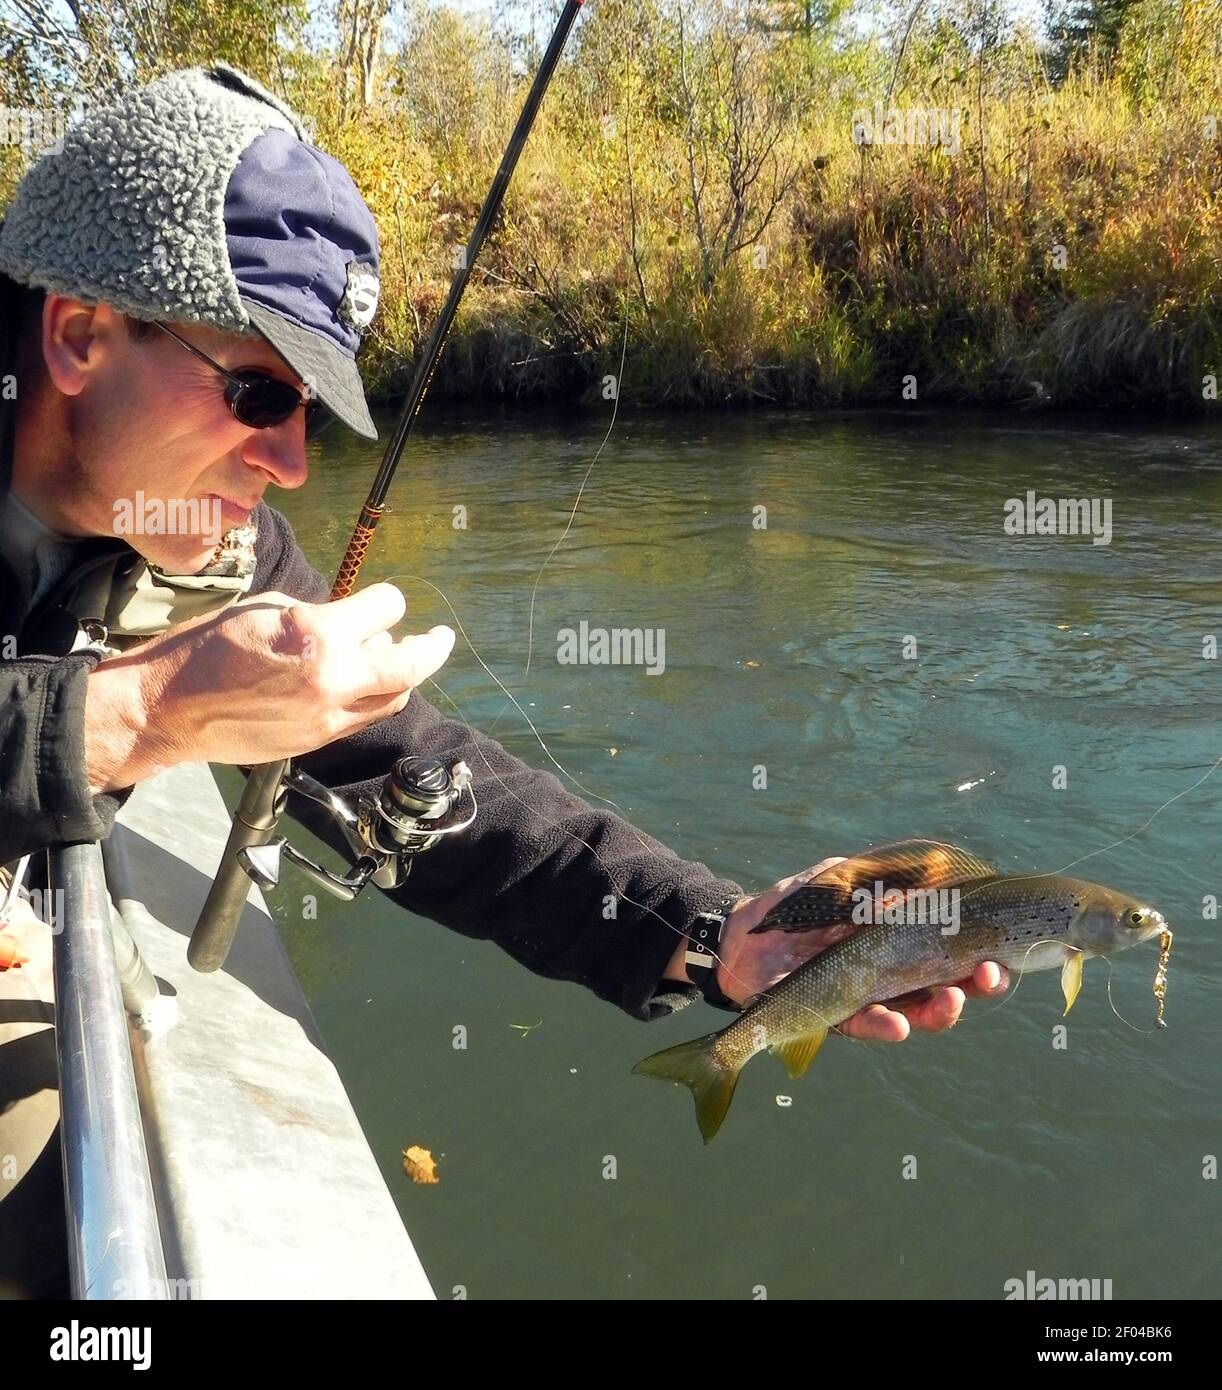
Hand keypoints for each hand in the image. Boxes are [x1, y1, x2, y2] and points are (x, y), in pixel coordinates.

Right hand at [86, 583, 454, 792]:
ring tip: (399, 660)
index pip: (387, 608)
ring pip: (393, 697)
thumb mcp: (265, 609)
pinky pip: (364, 718)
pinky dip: (374, 698)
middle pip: (410, 664)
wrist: (170, 709)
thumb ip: (316, 614)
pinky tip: (368, 686)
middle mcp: (333, 677)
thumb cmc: (205, 648)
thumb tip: (348, 621)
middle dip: (431, 647)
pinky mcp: (318, 739)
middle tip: (440, 637)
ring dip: (402, 676)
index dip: (388, 601)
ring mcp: (328, 714)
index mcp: (319, 633)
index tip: (385, 601)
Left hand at [713, 858, 1009, 1039]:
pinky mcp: (835, 1016)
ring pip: (913, 1012)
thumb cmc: (793, 905)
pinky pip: (864, 1026)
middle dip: (973, 985)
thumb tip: (916, 884)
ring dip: (936, 1011)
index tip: (1000, 949)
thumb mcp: (832, 880)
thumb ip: (870, 881)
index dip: (979, 953)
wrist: (739, 937)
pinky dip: (883, 1027)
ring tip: (950, 1002)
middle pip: (945, 985)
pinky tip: (899, 1026)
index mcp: (898, 938)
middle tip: (989, 976)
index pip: (950, 948)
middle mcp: (891, 972)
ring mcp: (866, 996)